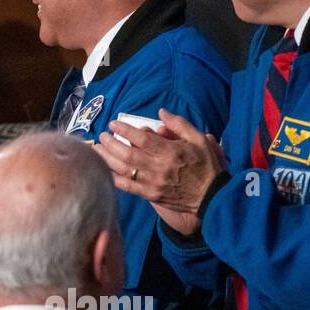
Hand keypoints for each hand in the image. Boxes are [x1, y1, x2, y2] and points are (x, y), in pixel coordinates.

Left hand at [93, 109, 226, 234]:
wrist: (212, 197)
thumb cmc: (206, 166)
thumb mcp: (199, 140)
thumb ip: (179, 124)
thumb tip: (161, 112)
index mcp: (170, 152)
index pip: (141, 139)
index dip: (124, 129)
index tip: (113, 124)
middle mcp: (158, 167)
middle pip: (127, 154)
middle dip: (110, 143)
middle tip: (102, 135)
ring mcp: (152, 183)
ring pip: (123, 170)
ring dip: (106, 158)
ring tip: (96, 148)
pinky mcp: (150, 195)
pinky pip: (127, 187)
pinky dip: (113, 178)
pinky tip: (104, 169)